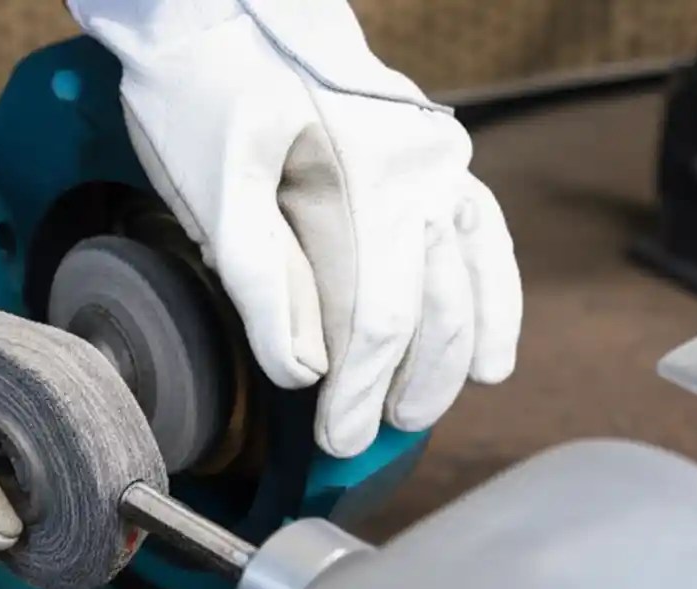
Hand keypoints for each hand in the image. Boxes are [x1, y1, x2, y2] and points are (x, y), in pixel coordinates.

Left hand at [71, 0, 522, 456]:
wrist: (220, 13)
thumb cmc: (203, 97)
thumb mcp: (208, 189)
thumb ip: (258, 280)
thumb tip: (303, 370)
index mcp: (364, 174)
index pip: (375, 313)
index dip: (360, 387)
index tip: (339, 437)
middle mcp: (421, 164)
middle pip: (432, 303)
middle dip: (404, 382)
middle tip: (366, 438)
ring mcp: (439, 155)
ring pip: (471, 274)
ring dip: (455, 352)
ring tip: (426, 408)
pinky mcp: (436, 154)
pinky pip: (483, 234)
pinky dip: (491, 295)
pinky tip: (493, 348)